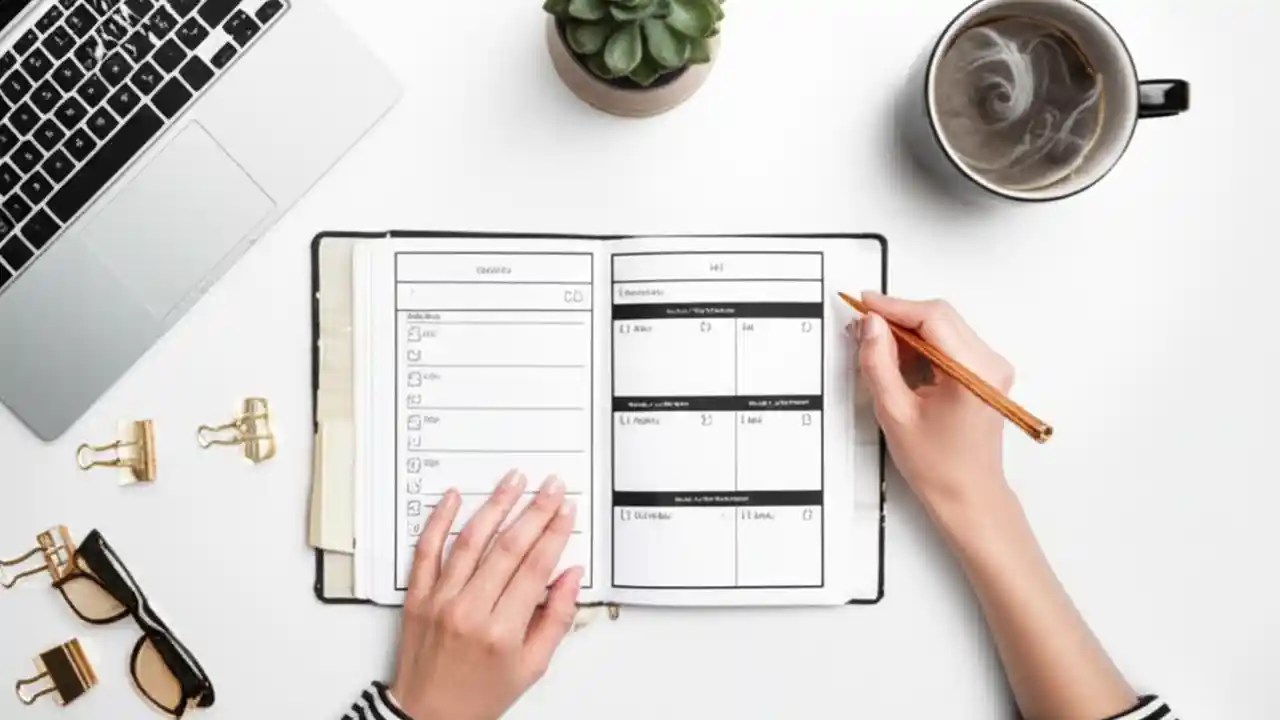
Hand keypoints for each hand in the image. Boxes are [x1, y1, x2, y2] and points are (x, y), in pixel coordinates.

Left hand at [391, 471, 582, 719]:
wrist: (429, 715)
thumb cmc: (480, 694)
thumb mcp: (532, 667)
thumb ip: (557, 619)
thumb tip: (571, 576)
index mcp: (502, 631)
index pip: (535, 568)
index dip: (554, 534)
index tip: (565, 511)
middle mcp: (469, 610)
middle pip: (508, 548)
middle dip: (534, 511)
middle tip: (550, 487)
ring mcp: (440, 600)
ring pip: (470, 541)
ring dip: (494, 505)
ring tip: (513, 481)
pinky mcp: (417, 597)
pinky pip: (426, 551)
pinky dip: (438, 521)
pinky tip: (452, 498)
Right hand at [855, 293, 1014, 518]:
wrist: (967, 494)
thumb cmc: (939, 465)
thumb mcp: (895, 412)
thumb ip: (879, 362)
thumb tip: (871, 326)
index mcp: (974, 372)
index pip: (932, 317)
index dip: (893, 306)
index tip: (864, 303)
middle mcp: (990, 364)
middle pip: (940, 316)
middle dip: (898, 317)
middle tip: (863, 324)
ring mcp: (991, 367)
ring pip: (943, 327)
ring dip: (908, 330)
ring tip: (876, 345)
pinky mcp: (984, 372)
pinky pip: (949, 342)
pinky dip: (922, 344)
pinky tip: (898, 357)